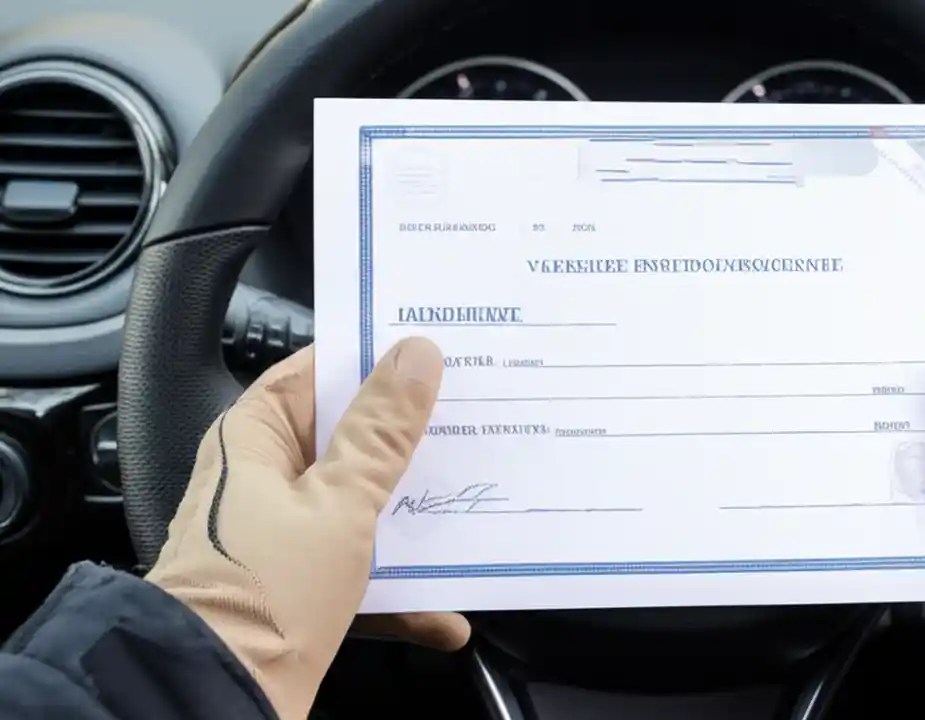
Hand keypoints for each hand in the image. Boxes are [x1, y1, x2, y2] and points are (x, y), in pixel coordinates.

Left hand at [146, 338, 469, 719]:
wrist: (211, 698)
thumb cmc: (260, 593)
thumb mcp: (338, 502)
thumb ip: (381, 431)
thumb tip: (415, 355)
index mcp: (256, 440)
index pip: (317, 372)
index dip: (373, 359)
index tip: (433, 351)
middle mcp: (265, 481)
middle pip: (350, 441)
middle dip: (411, 444)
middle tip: (472, 426)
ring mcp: (283, 537)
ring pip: (363, 508)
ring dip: (414, 523)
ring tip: (468, 517)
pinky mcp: (299, 590)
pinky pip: (362, 573)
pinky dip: (403, 592)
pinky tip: (446, 613)